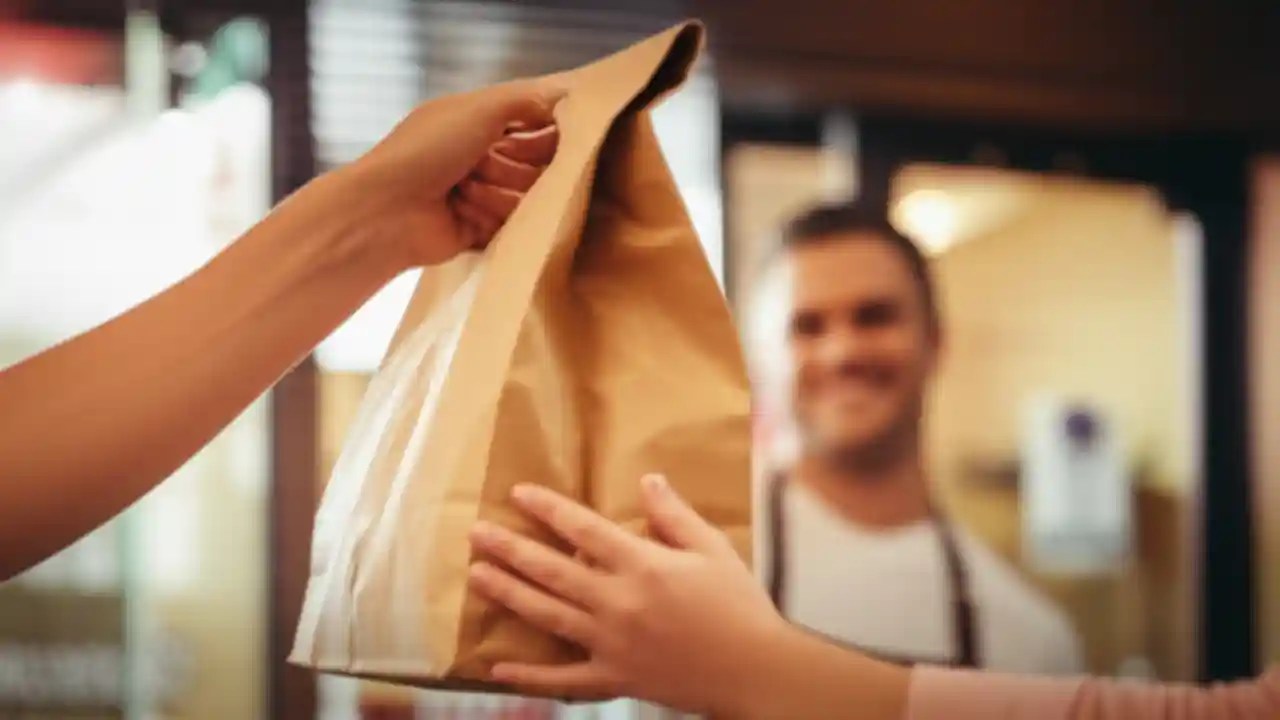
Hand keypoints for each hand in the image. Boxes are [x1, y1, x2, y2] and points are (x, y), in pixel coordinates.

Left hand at [344, 78, 565, 267]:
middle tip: (494, 164)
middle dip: (522, 164)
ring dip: (499, 190)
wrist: (386, 211)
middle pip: (534, 161)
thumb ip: (527, 100)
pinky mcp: (480, 229)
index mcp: (476, 120)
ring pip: (525, 194)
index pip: (531, 122)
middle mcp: (480, 154)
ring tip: (466, 190)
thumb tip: (567, 97)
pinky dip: (491, 216)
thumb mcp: (479, 109)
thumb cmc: (429, 150)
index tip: (566, 134)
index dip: (549, 129)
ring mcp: (480, 193)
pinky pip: (512, 225)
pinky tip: (464, 212)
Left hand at [467, 474, 790, 714]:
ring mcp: (611, 643)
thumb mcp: (712, 549)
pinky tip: (496, 669)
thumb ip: (674, 516)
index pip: (583, 529)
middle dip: (510, 550)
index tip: (518, 494)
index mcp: (642, 565)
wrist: (755, 670)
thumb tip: (649, 480)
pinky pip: (563, 679)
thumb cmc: (739, 606)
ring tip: (476, 577)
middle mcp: (618, 602)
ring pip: (547, 616)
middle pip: (552, 570)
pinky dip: (529, 678)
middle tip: (476, 534)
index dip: (548, 509)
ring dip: (509, 595)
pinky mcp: (615, 677)